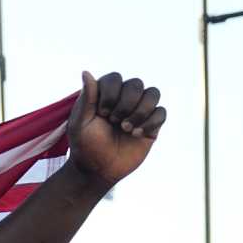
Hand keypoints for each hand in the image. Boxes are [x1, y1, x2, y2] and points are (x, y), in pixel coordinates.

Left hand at [65, 71, 164, 190]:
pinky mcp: (152, 124)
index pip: (115, 78)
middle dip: (125, 104)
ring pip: (153, 93)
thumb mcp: (80, 123)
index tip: (101, 113)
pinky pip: (161, 112)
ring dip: (140, 111)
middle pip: (136, 84)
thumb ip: (87, 98)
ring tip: (126, 128)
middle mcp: (124, 99)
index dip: (110, 94)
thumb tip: (85, 72)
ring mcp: (139, 111)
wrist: (98, 170)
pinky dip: (150, 122)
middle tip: (113, 121)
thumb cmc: (85, 146)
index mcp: (105, 95)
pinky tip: (136, 135)